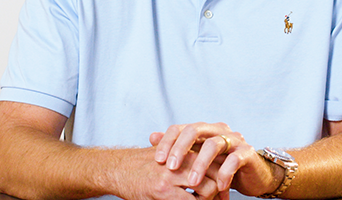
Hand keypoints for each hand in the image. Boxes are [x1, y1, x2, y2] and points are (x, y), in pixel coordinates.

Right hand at [112, 148, 232, 199]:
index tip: (225, 189)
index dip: (224, 177)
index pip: (216, 161)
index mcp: (185, 150)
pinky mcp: (162, 190)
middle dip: (221, 191)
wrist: (116, 169)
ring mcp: (172, 175)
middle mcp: (181, 160)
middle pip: (216, 174)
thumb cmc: (142, 164)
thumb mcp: (166, 154)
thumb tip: (207, 167)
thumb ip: (185, 157)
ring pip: (207, 189)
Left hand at [149, 122, 279, 199]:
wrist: (251, 175)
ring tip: (192, 182)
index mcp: (204, 130)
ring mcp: (234, 140)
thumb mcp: (196, 158)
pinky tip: (218, 186)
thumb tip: (152, 136)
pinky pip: (234, 160)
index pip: (181, 128)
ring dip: (201, 164)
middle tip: (170, 167)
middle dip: (181, 148)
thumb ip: (176, 147)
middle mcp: (218, 130)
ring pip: (214, 145)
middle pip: (195, 130)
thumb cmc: (219, 166)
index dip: (168, 141)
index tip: (157, 159)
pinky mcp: (247, 153)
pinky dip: (224, 173)